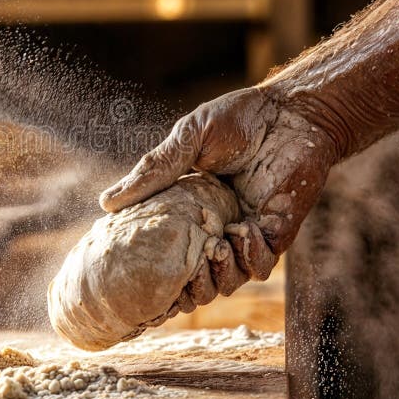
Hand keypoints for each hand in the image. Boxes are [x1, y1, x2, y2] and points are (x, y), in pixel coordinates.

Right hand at [100, 86, 339, 289]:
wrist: (292, 112)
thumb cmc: (239, 119)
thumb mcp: (186, 141)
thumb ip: (153, 171)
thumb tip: (106, 202)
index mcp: (189, 208)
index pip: (167, 251)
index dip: (154, 270)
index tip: (135, 276)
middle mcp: (215, 227)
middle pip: (194, 280)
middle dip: (184, 286)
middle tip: (177, 270)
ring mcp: (245, 233)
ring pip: (226, 281)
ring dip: (216, 274)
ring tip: (212, 248)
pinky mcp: (275, 234)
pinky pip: (259, 266)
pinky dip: (248, 257)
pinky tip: (241, 231)